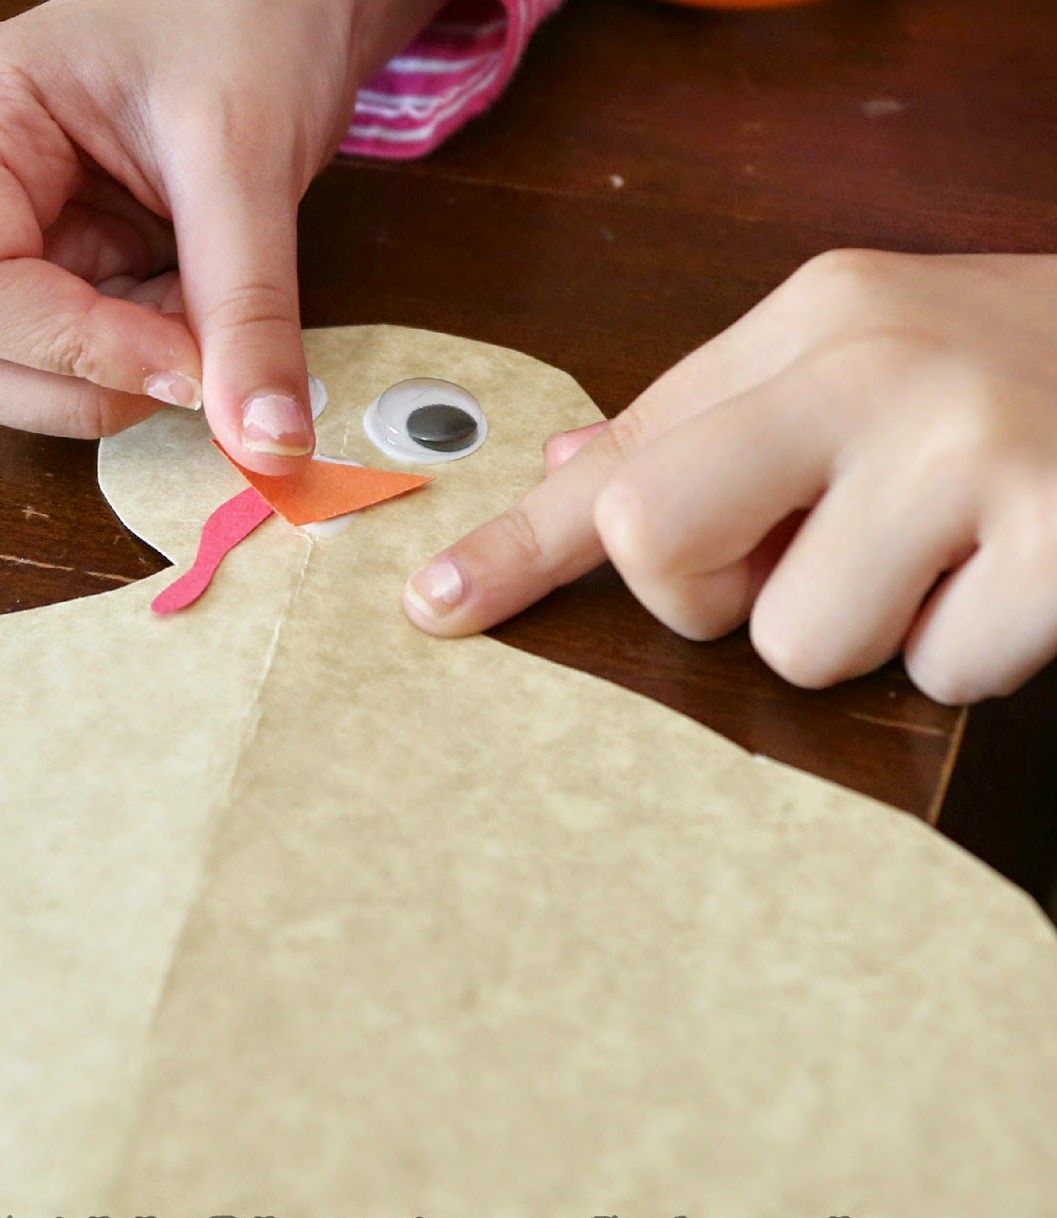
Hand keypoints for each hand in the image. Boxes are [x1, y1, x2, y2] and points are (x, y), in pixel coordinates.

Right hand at [0, 0, 441, 470]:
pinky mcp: (50, 280)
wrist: (275, 8)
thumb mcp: (248, 163)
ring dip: (109, 388)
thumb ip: (250, 312)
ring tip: (191, 315)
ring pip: (0, 383)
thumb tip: (267, 444)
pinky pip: (65, 374)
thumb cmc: (242, 26)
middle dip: (87, 385)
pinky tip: (185, 313)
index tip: (191, 366)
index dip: (82, 355)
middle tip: (193, 354)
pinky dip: (135, 376)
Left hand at [404, 251, 1056, 703]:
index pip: (619, 459)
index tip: (435, 610)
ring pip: (799, 644)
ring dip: (863, 628)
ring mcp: (972, 448)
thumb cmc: (1004, 373)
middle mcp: (872, 368)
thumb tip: (570, 473)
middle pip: (657, 544)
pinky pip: (938, 677)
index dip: (519, 549)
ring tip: (940, 555)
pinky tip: (1015, 575)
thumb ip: (708, 424)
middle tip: (806, 554)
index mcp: (807, 324)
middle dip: (712, 597)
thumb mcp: (852, 361)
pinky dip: (969, 652)